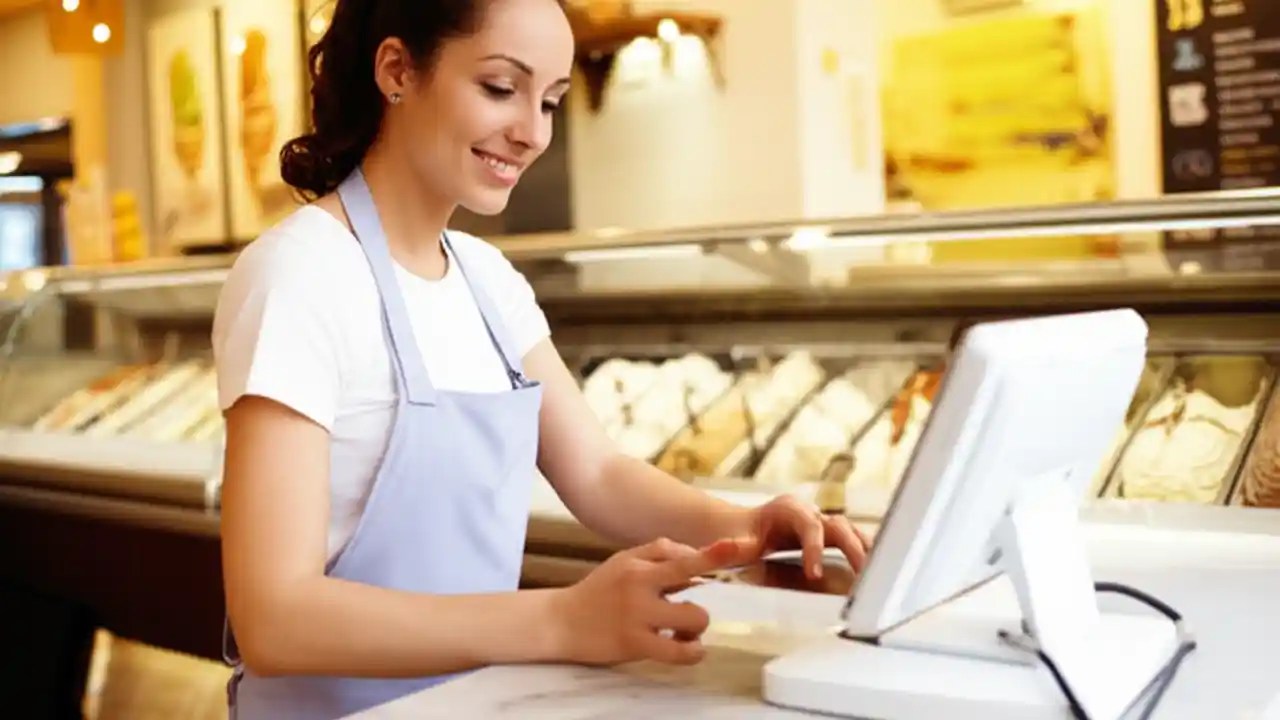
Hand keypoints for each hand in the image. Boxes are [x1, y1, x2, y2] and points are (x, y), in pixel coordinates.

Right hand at [550, 537, 750, 666]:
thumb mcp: (624, 561)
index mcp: (638, 564)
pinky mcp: (635, 644)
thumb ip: (658, 554)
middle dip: (703, 588)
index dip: (712, 553)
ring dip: (696, 626)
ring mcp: (638, 615)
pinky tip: (688, 648)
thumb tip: (694, 555)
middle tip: (691, 606)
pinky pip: (680, 651)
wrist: (561, 622)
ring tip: (681, 631)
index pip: (680, 555)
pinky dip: (693, 651)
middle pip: (692, 580)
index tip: (735, 547)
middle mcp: (639, 585)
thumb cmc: (599, 590)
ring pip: (695, 618)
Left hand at [743, 495, 870, 579]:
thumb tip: (732, 547)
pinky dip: (864, 552)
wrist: (739, 528)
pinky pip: (850, 540)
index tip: (814, 574)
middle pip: (837, 526)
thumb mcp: (734, 542)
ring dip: (865, 550)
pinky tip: (877, 571)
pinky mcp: (826, 533)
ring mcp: (820, 521)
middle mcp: (808, 511)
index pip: (809, 526)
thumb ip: (732, 547)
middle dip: (851, 549)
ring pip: (850, 531)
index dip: (815, 548)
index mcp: (787, 508)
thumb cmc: (737, 536)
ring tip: (879, 575)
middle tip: (863, 576)